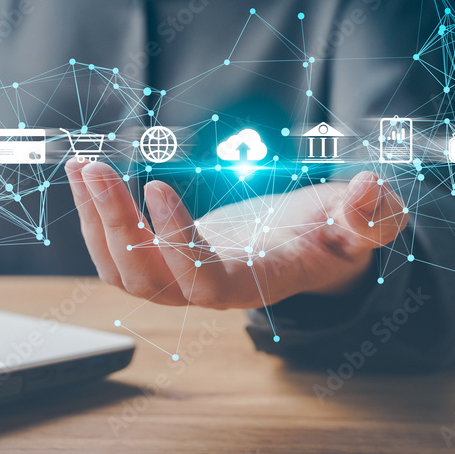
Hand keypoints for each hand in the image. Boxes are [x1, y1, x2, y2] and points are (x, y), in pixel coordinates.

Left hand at [65, 160, 407, 308]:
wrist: (306, 244)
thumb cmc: (332, 235)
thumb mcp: (360, 225)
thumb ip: (370, 217)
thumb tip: (371, 190)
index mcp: (252, 282)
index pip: (204, 281)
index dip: (177, 243)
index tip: (157, 187)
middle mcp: (206, 287)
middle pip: (146, 278)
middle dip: (115, 225)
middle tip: (97, 169)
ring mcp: (178, 275)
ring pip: (120, 268)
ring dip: (94, 220)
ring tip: (83, 167)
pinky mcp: (161, 257)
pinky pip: (114, 248)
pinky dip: (93, 215)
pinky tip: (84, 175)